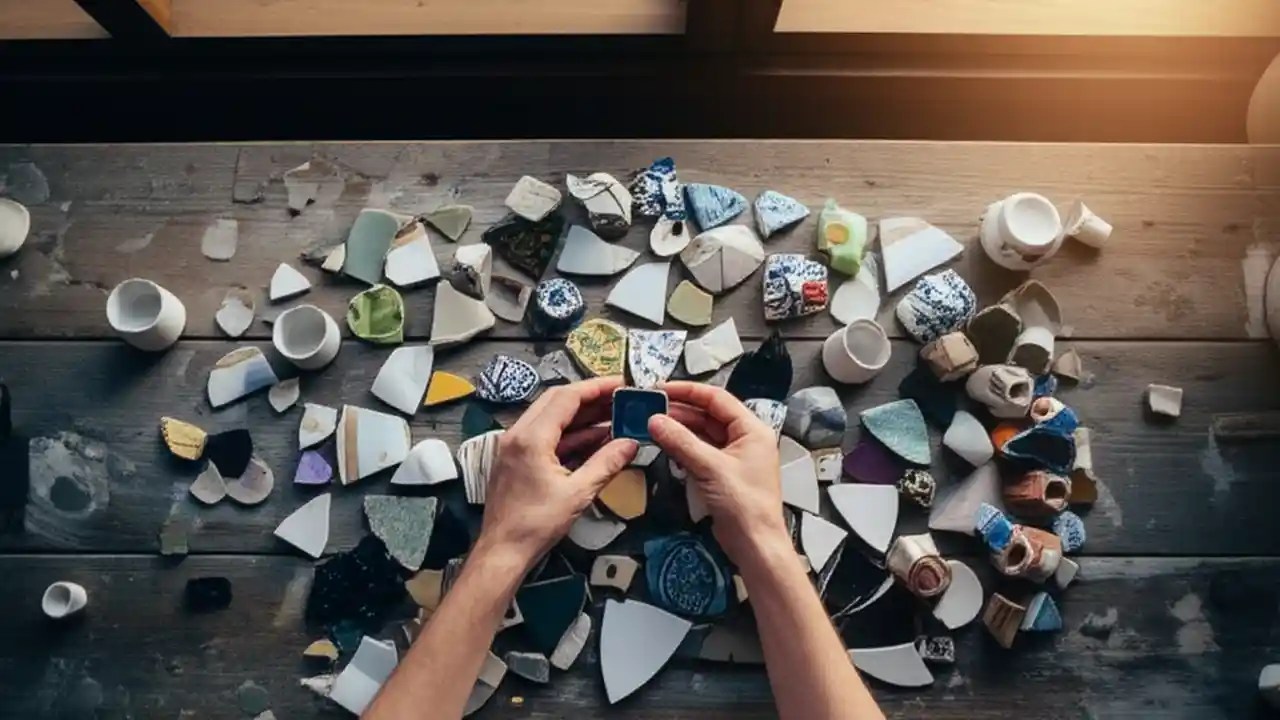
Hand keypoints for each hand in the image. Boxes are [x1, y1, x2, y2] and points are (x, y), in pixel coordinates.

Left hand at [477, 377, 638, 569]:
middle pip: (557, 401)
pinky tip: (595, 439)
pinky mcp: (515, 458)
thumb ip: (606, 464)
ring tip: (614, 416)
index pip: (567, 397)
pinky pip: (545, 435)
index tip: (622, 384)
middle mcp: (517, 434)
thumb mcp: (578, 493)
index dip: (597, 387)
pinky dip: (569, 434)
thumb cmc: (537, 524)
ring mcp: (514, 445)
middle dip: (590, 397)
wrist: (502, 551)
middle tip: (620, 398)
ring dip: (581, 416)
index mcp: (531, 437)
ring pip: (551, 417)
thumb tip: (631, 444)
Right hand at [648, 382, 788, 563]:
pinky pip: (701, 452)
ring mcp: (734, 457)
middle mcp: (745, 438)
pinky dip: (683, 448)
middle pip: (708, 415)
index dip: (688, 391)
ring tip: (651, 424)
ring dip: (679, 430)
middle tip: (649, 408)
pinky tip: (664, 445)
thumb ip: (681, 441)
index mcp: (752, 429)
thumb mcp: (710, 467)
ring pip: (703, 434)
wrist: (755, 544)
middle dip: (680, 412)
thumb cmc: (742, 503)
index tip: (660, 389)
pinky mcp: (723, 474)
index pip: (717, 399)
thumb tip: (654, 420)